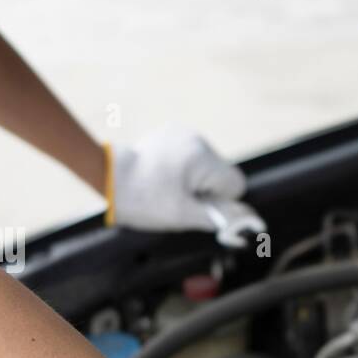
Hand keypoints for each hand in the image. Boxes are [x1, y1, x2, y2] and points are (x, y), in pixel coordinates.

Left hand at [109, 126, 265, 245]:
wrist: (105, 178)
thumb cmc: (142, 199)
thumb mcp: (183, 215)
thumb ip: (221, 219)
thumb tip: (251, 222)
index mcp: (202, 157)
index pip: (236, 183)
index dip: (219, 201)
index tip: (195, 205)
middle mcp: (197, 140)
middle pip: (221, 174)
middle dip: (205, 191)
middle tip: (177, 199)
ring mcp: (183, 134)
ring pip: (206, 168)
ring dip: (194, 182)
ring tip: (167, 188)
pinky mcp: (171, 135)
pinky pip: (191, 159)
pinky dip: (183, 171)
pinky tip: (163, 177)